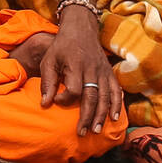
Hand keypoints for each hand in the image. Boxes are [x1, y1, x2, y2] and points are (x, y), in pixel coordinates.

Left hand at [39, 7, 122, 135]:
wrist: (81, 29)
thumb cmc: (62, 47)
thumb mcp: (49, 59)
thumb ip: (48, 82)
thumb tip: (45, 104)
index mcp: (75, 66)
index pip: (74, 89)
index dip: (65, 99)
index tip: (55, 101)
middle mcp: (91, 70)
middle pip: (92, 97)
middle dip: (87, 117)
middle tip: (82, 133)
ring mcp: (103, 71)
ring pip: (105, 96)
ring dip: (101, 115)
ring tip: (96, 130)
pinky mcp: (109, 72)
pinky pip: (116, 90)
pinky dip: (116, 104)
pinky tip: (114, 117)